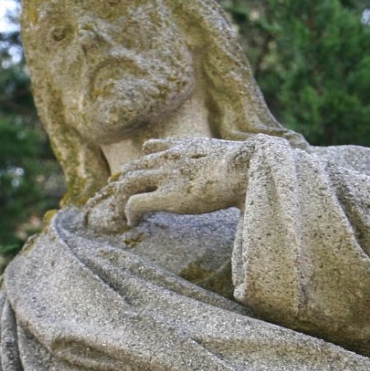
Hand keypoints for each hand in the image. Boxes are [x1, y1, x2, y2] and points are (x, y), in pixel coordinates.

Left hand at [111, 137, 248, 226]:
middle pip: (134, 167)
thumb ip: (220, 154)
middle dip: (125, 182)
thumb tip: (241, 155)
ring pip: (128, 185)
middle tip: (121, 196)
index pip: (152, 149)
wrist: (249, 170)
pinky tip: (132, 223)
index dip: (142, 164)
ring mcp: (166, 177)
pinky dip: (128, 214)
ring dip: (121, 199)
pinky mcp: (167, 197)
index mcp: (184, 147)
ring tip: (121, 212)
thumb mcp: (233, 153)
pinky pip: (135, 204)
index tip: (138, 175)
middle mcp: (169, 158)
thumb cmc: (248, 166)